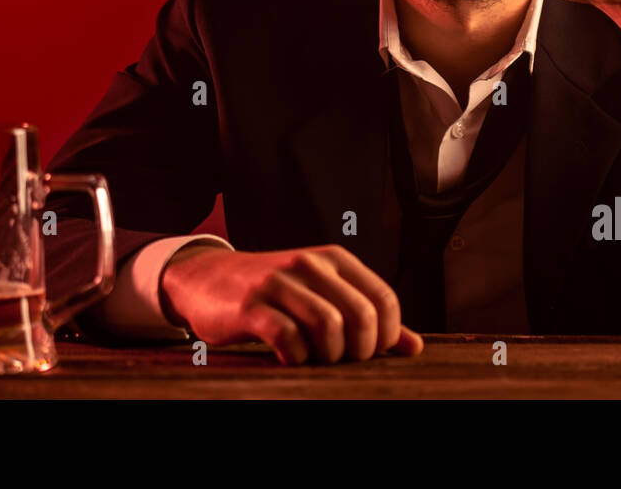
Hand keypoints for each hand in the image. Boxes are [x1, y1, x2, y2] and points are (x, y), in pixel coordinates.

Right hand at [160, 243, 425, 365]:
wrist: (207, 279)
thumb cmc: (274, 294)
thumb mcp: (323, 294)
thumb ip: (367, 317)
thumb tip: (414, 346)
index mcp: (334, 260)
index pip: (384, 298)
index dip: (386, 335)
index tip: (369, 353)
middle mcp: (310, 265)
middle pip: (361, 315)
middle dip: (360, 351)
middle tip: (344, 362)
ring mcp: (279, 284)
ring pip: (329, 326)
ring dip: (330, 356)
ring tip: (318, 361)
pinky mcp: (251, 306)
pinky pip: (288, 337)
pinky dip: (297, 357)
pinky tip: (291, 359)